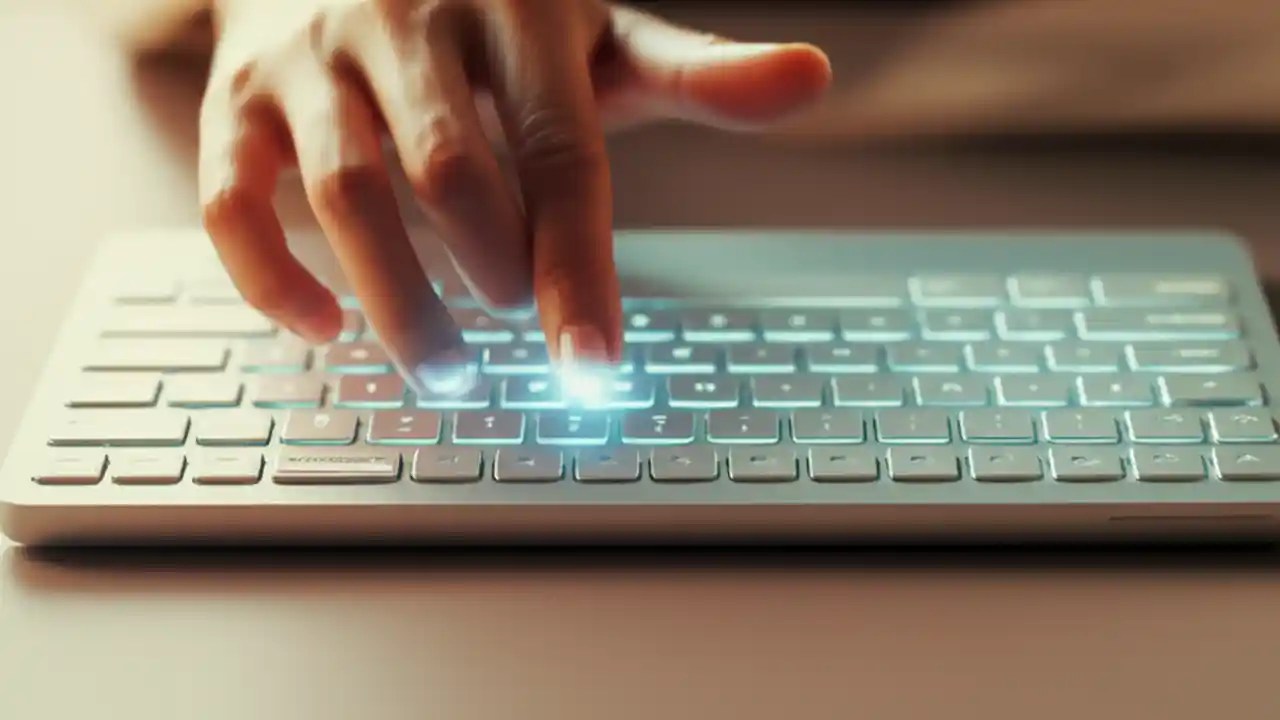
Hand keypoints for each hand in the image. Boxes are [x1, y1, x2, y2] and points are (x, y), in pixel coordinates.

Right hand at [199, 0, 829, 390]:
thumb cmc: (494, 14)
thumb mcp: (596, 33)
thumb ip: (695, 71)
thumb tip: (810, 78)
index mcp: (515, 10)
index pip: (560, 150)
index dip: (579, 264)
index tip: (594, 367)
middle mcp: (407, 20)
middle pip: (453, 176)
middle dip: (495, 274)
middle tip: (520, 322)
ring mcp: (312, 57)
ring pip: (350, 194)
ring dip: (401, 303)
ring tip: (446, 367)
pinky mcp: (240, 96)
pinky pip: (232, 196)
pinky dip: (271, 277)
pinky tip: (325, 327)